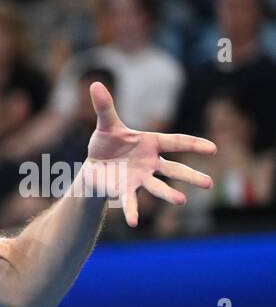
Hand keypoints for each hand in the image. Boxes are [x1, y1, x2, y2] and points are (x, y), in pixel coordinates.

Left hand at [84, 81, 215, 226]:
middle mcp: (150, 163)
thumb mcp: (106, 124)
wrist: (94, 164)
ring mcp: (140, 178)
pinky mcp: (125, 190)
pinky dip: (132, 211)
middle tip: (209, 184)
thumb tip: (94, 83)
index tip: (213, 149)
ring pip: (158, 187)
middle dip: (190, 176)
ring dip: (168, 194)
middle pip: (174, 169)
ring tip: (181, 201)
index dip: (194, 145)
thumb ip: (104, 106)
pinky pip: (130, 201)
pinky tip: (134, 223)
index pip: (176, 142)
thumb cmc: (107, 142)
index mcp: (151, 143)